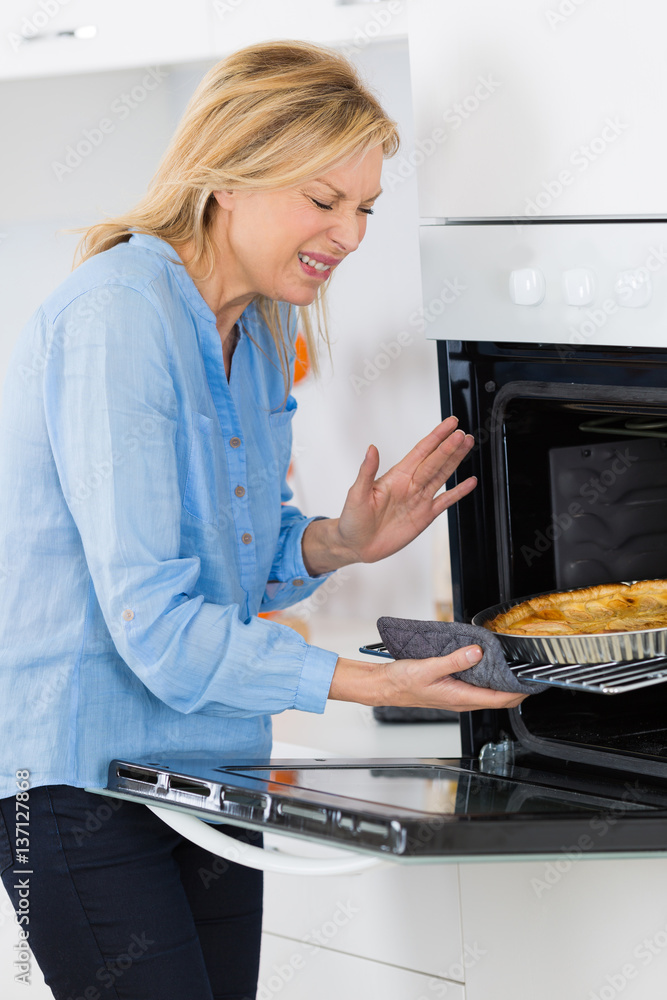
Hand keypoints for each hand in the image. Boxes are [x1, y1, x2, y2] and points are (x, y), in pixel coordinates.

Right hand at [329, 646, 526, 711]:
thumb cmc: (401, 682)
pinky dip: (488, 679)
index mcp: (460, 697)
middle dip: (517, 688)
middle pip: (499, 698)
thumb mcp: (428, 667)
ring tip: (515, 667)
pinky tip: (487, 664)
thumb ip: (454, 661)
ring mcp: (457, 696)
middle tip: (531, 672)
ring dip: (503, 684)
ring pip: (489, 694)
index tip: (534, 682)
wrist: (383, 687)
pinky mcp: (451, 690)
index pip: (500, 698)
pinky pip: (477, 687)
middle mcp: (461, 700)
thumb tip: (477, 653)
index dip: (520, 691)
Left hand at [334, 415, 475, 565]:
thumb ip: (367, 471)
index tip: (450, 424)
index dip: (436, 437)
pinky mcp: (424, 516)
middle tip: (464, 434)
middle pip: (435, 461)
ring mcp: (419, 499)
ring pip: (442, 476)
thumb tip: (371, 448)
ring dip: (455, 461)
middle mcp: (410, 485)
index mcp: (396, 476)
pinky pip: (445, 501)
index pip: (421, 451)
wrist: (356, 545)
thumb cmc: (352, 519)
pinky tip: (470, 482)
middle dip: (449, 447)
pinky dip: (458, 492)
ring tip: (468, 445)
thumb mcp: (357, 493)